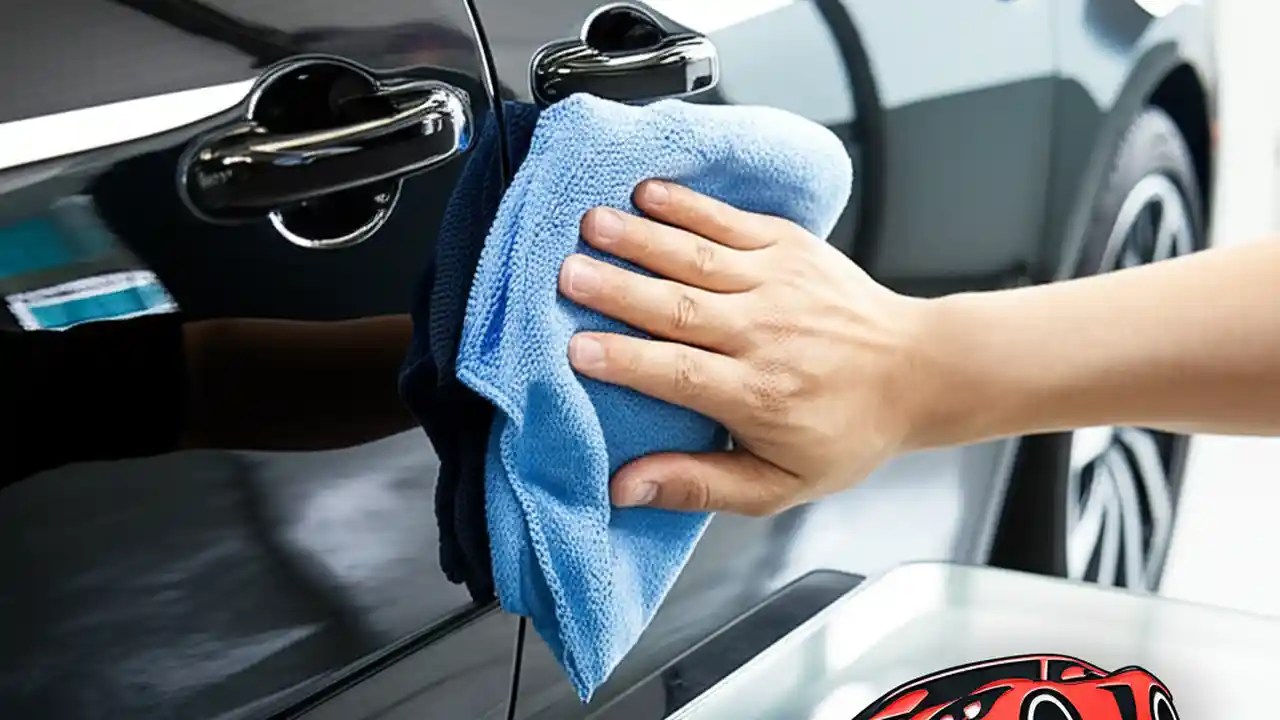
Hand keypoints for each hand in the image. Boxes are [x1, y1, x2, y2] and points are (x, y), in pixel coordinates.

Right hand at [560, 180, 929, 515]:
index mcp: (758, 394)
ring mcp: (778, 283)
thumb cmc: (844, 429)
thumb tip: (626, 487)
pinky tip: (647, 192)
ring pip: (697, 257)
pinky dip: (688, 205)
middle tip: (567, 274)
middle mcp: (765, 333)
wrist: (916, 370)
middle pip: (679, 308)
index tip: (576, 349)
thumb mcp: (779, 484)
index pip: (680, 374)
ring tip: (592, 224)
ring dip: (641, 238)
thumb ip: (701, 485)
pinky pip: (731, 222)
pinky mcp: (790, 246)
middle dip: (618, 289)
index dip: (626, 361)